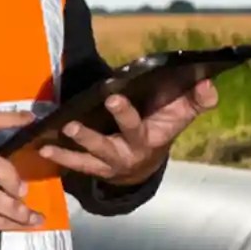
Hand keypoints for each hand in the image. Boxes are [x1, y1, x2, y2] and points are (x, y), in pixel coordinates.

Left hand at [39, 79, 218, 185]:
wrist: (144, 163)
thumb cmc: (160, 128)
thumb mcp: (180, 115)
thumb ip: (197, 100)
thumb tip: (208, 82)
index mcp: (148, 137)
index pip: (139, 124)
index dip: (126, 112)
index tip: (113, 95)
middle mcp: (127, 151)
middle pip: (114, 142)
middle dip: (101, 130)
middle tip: (92, 109)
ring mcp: (109, 162)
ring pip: (92, 155)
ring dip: (78, 144)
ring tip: (65, 128)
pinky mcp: (94, 167)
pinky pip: (76, 164)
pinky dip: (60, 156)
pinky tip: (43, 147)